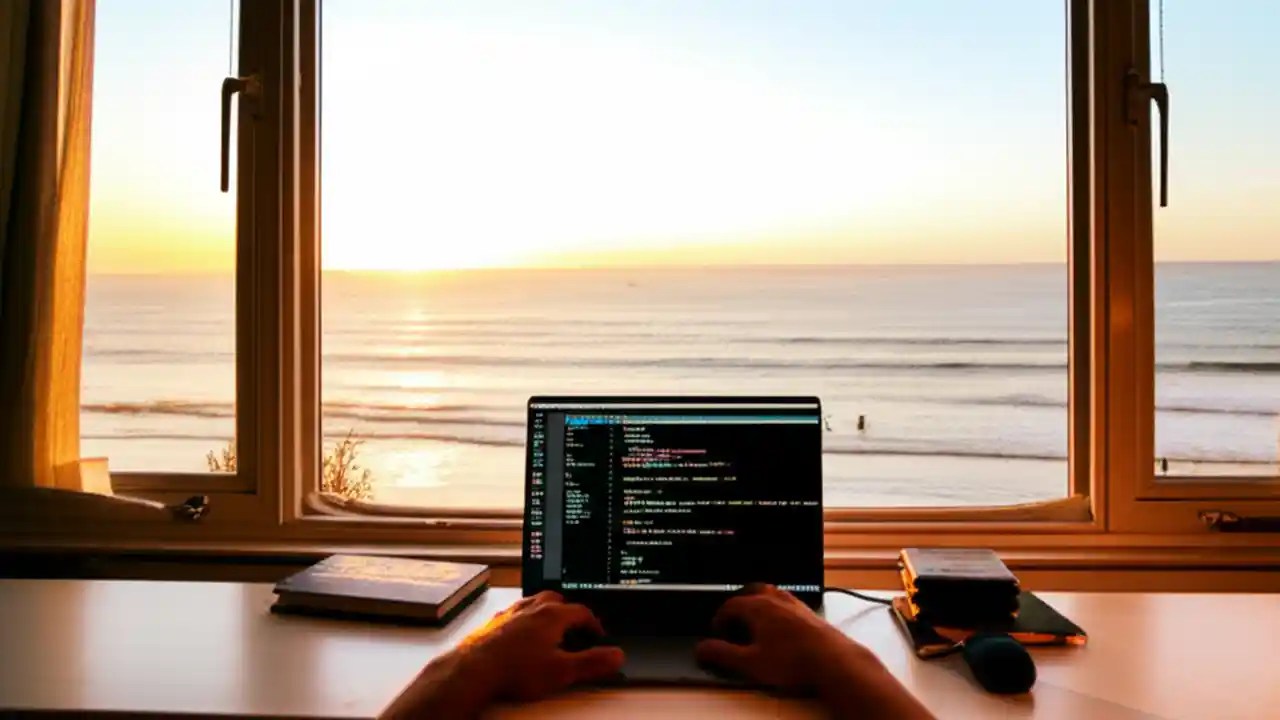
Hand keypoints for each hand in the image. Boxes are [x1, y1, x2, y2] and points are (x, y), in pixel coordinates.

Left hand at [381, 592, 623, 718]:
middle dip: (569, 611)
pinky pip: (515, 612)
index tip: (598, 634)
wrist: (473, 670)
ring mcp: (511, 613)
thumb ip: (592, 663)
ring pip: (534, 602)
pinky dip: (524, 618)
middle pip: (557, 599)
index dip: (593, 623)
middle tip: (575, 627)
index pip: (581, 611)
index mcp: (552, 616)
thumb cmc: (515, 670)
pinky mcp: (494, 622)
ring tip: (551, 626)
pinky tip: (522, 633)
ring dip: (546, 611)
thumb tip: (617, 656)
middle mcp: (531, 608)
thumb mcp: (562, 672)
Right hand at [695, 583, 868, 692]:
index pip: (730, 605)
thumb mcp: (750, 663)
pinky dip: (777, 608)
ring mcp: (794, 604)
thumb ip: (723, 655)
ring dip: (759, 602)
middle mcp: (776, 600)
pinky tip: (781, 624)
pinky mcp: (809, 612)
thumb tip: (702, 649)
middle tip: (733, 619)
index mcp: (758, 607)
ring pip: (771, 593)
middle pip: (751, 591)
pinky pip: (787, 601)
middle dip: (739, 603)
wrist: (832, 660)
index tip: (717, 631)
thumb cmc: (793, 660)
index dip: (720, 618)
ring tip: (755, 618)